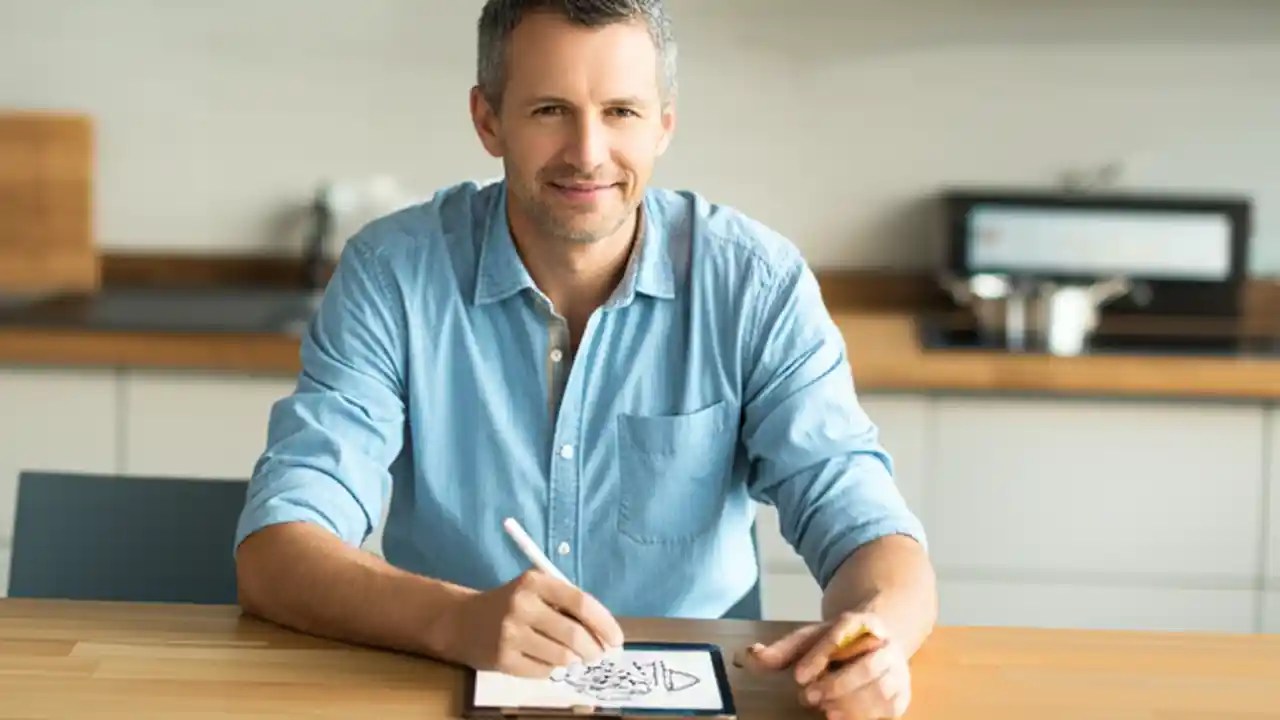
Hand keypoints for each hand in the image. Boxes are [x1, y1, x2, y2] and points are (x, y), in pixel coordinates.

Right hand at [440, 570, 624, 677]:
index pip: (581, 603)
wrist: (461, 621)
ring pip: (562, 657)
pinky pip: (543, 671)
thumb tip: (605, 634)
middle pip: (574, 634)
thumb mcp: (535, 591)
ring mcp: (510, 634)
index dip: (604, 623)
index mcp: (534, 582)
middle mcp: (521, 605)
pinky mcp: (502, 659)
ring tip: (572, 658)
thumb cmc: (510, 605)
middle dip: (594, 650)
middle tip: (598, 655)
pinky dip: (551, 669)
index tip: (617, 639)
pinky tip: (543, 660)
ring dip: (574, 661)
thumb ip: (567, 606)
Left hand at [744, 613, 911, 718]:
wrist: (874, 644)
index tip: (799, 676)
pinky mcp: (902, 696)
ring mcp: (898, 671)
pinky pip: (888, 710)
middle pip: (869, 666)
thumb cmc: (836, 644)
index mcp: (862, 622)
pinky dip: (863, 717)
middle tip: (810, 697)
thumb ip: (780, 650)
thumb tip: (749, 655)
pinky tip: (840, 719)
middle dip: (838, 685)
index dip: (821, 655)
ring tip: (825, 711)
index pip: (843, 633)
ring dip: (851, 705)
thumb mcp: (808, 640)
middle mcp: (885, 645)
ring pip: (881, 690)